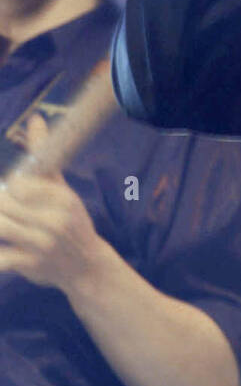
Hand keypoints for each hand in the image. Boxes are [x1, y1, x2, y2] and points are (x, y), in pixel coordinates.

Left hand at [0, 113, 103, 291]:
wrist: (86, 266)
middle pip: (5, 203)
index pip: (19, 183)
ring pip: (1, 225)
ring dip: (0, 222)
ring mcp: (41, 244)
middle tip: (9, 209)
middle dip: (2, 205)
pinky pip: (1, 258)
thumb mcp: (62, 189)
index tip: (13, 193)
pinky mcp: (30, 264)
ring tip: (7, 221)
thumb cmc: (71, 222)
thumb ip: (43, 158)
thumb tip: (35, 119)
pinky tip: (2, 246)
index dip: (10, 188)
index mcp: (62, 198)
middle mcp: (54, 220)